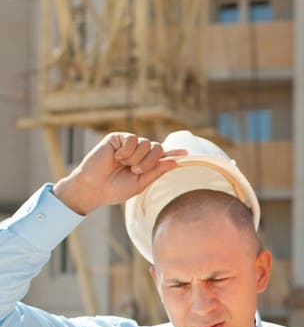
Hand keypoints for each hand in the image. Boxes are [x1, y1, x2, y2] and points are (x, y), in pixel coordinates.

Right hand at [52, 132, 186, 214]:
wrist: (94, 187)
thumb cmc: (115, 189)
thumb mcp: (140, 183)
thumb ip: (156, 172)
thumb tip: (174, 163)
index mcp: (144, 164)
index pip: (162, 156)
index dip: (173, 154)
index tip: (186, 154)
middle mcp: (138, 152)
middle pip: (157, 148)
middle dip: (150, 161)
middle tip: (136, 170)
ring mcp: (128, 144)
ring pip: (146, 143)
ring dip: (136, 158)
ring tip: (123, 165)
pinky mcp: (118, 138)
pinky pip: (132, 139)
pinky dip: (126, 151)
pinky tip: (116, 156)